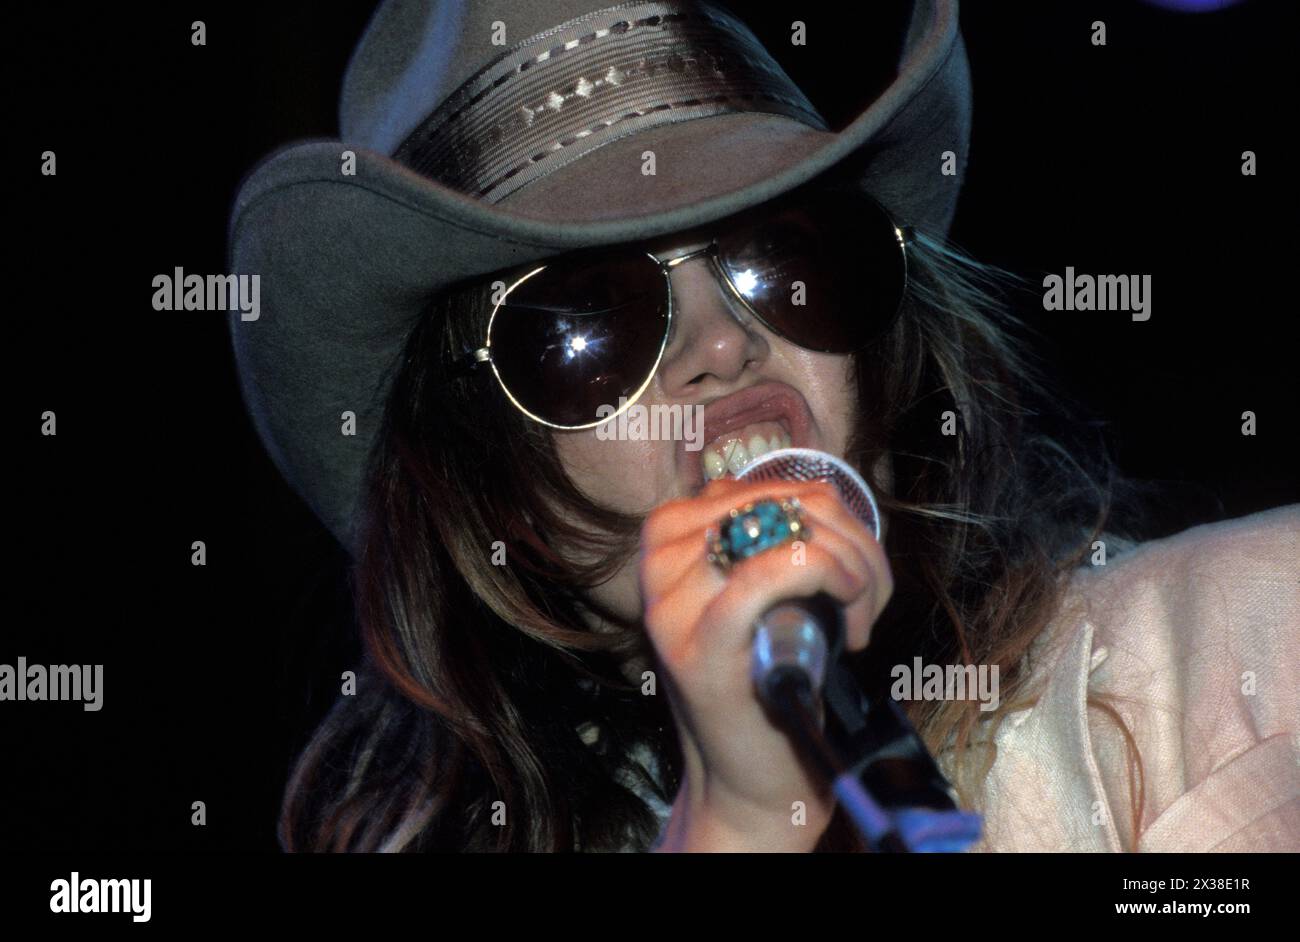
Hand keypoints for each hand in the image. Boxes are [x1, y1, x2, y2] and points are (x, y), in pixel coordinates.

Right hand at [640, 477, 892, 850]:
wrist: (748, 776)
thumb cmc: (763, 677)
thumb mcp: (753, 591)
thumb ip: (765, 537)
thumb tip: (816, 497)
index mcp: (666, 537)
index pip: (762, 485)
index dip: (826, 512)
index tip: (851, 566)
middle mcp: (658, 562)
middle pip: (778, 502)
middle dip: (848, 538)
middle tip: (868, 595)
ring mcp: (672, 605)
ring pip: (783, 530)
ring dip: (851, 564)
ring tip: (862, 614)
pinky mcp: (699, 644)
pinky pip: (769, 572)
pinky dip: (828, 576)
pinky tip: (852, 619)